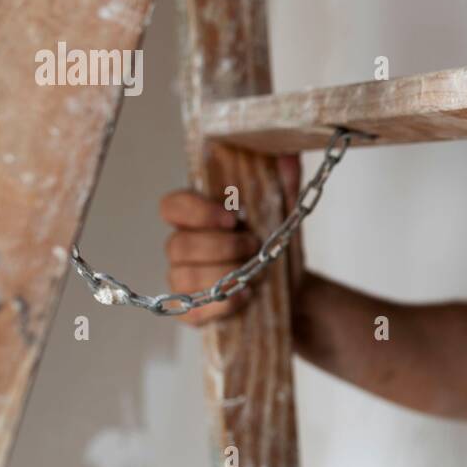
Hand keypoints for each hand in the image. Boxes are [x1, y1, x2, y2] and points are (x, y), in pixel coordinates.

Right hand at [159, 155, 300, 326]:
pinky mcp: (192, 312)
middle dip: (221, 246)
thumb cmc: (276, 247)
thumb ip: (284, 184)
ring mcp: (183, 281)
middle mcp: (183, 247)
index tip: (232, 217)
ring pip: (182, 275)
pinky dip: (221, 304)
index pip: (171, 206)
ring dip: (223, 274)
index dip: (196, 211)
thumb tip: (287, 155)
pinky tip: (244, 298)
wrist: (294, 290)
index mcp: (197, 218)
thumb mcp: (285, 214)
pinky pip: (192, 310)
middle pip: (176, 244)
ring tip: (254, 274)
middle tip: (253, 245)